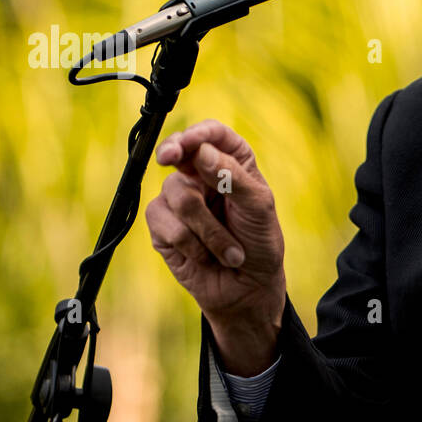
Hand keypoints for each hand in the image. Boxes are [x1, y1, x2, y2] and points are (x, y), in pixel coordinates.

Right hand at [145, 119, 285, 372]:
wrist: (247, 288)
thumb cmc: (259, 243)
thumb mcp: (258, 207)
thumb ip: (231, 176)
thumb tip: (201, 152)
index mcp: (230, 161)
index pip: (210, 133)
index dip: (196, 133)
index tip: (187, 143)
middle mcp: (200, 174)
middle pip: (180, 153)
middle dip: (178, 157)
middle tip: (170, 157)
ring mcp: (178, 199)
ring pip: (177, 194)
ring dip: (207, 229)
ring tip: (228, 251)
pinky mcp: (161, 225)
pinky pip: (164, 223)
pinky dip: (190, 244)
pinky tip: (205, 257)